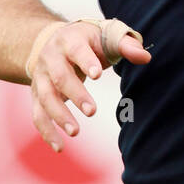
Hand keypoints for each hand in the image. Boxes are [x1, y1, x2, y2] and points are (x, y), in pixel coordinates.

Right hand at [28, 20, 150, 151]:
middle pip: (60, 76)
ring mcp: (41, 77)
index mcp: (69, 40)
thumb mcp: (107, 36)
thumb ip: (126, 45)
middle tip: (92, 111)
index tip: (98, 74)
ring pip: (46, 97)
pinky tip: (60, 147)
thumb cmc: (90, 41)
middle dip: (76, 94)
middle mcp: (51, 58)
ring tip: (75, 132)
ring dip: (59, 115)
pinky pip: (38, 114)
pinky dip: (47, 131)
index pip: (77, 49)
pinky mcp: (37, 94)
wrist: (56, 41)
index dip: (86, 61)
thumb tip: (145, 58)